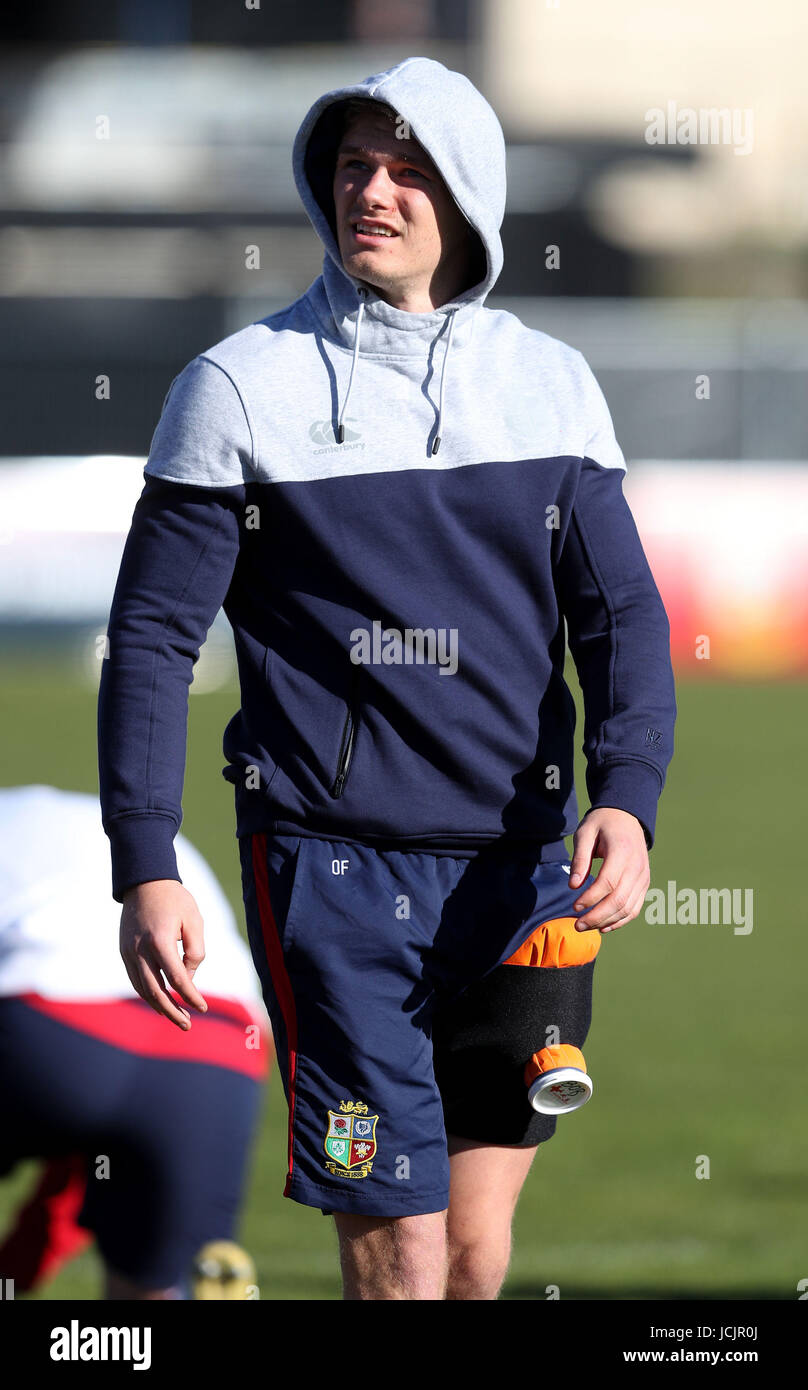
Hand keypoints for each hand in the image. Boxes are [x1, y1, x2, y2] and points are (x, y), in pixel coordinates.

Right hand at [120, 880, 207, 1029]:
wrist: (144, 881)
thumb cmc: (175, 900)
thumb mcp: (195, 920)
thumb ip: (195, 952)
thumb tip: (187, 978)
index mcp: (160, 941)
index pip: (176, 978)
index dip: (190, 996)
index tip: (202, 1008)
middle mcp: (140, 950)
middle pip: (155, 991)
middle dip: (172, 1011)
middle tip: (187, 1024)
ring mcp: (128, 952)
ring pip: (141, 989)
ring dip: (158, 1006)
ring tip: (176, 1017)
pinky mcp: (124, 951)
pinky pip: (135, 979)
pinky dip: (147, 993)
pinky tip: (160, 1001)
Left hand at [568, 807, 649, 933]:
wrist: (627, 816)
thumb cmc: (602, 823)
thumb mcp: (585, 833)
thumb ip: (580, 859)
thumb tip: (573, 886)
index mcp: (622, 851)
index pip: (607, 882)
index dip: (590, 898)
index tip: (574, 906)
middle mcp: (637, 866)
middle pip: (619, 900)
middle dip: (596, 917)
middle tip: (577, 925)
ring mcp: (643, 876)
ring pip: (627, 908)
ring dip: (606, 922)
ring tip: (586, 926)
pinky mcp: (644, 883)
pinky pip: (635, 908)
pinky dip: (620, 921)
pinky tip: (603, 927)